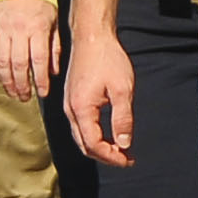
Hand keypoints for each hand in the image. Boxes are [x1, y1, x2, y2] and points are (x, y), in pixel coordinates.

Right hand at [0, 0, 62, 101]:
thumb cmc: (41, 2)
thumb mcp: (54, 22)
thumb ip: (54, 47)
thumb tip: (53, 72)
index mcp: (37, 28)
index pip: (38, 60)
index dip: (39, 79)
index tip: (42, 92)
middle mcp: (18, 29)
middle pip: (18, 64)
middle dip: (22, 85)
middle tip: (25, 97)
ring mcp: (2, 29)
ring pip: (2, 61)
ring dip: (8, 81)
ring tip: (13, 93)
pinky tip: (0, 77)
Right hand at [66, 30, 135, 167]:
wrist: (91, 37)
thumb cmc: (107, 59)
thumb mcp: (122, 90)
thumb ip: (122, 118)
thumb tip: (123, 144)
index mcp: (81, 109)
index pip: (93, 144)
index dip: (111, 157)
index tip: (128, 160)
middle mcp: (70, 110)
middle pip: (84, 145)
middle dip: (105, 156)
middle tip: (126, 159)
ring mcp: (69, 105)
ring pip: (81, 137)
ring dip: (99, 147)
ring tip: (120, 150)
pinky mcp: (72, 100)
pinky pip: (80, 126)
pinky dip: (93, 136)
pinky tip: (108, 135)